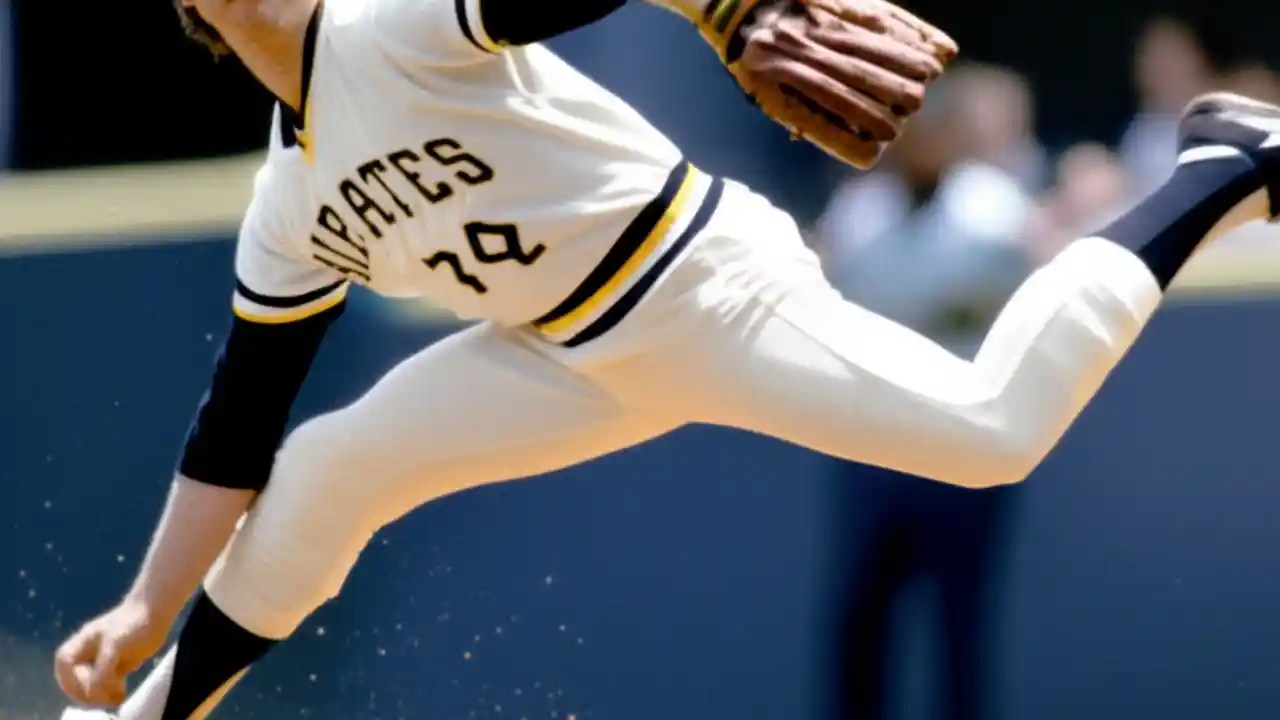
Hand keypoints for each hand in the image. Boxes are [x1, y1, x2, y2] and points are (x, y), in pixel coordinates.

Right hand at [54, 600, 170, 706]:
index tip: (87, 687)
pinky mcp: (116, 667)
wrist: (156, 612)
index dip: (70, 678)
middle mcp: (88, 653)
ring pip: (90, 685)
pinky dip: (110, 694)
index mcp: (82, 642)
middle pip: (74, 678)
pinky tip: (120, 695)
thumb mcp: (115, 644)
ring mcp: (101, 661)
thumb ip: (102, 667)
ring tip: (115, 697)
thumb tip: (92, 690)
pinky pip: (106, 686)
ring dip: (98, 696)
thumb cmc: (133, 623)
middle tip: (102, 697)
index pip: (64, 664)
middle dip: (84, 691)